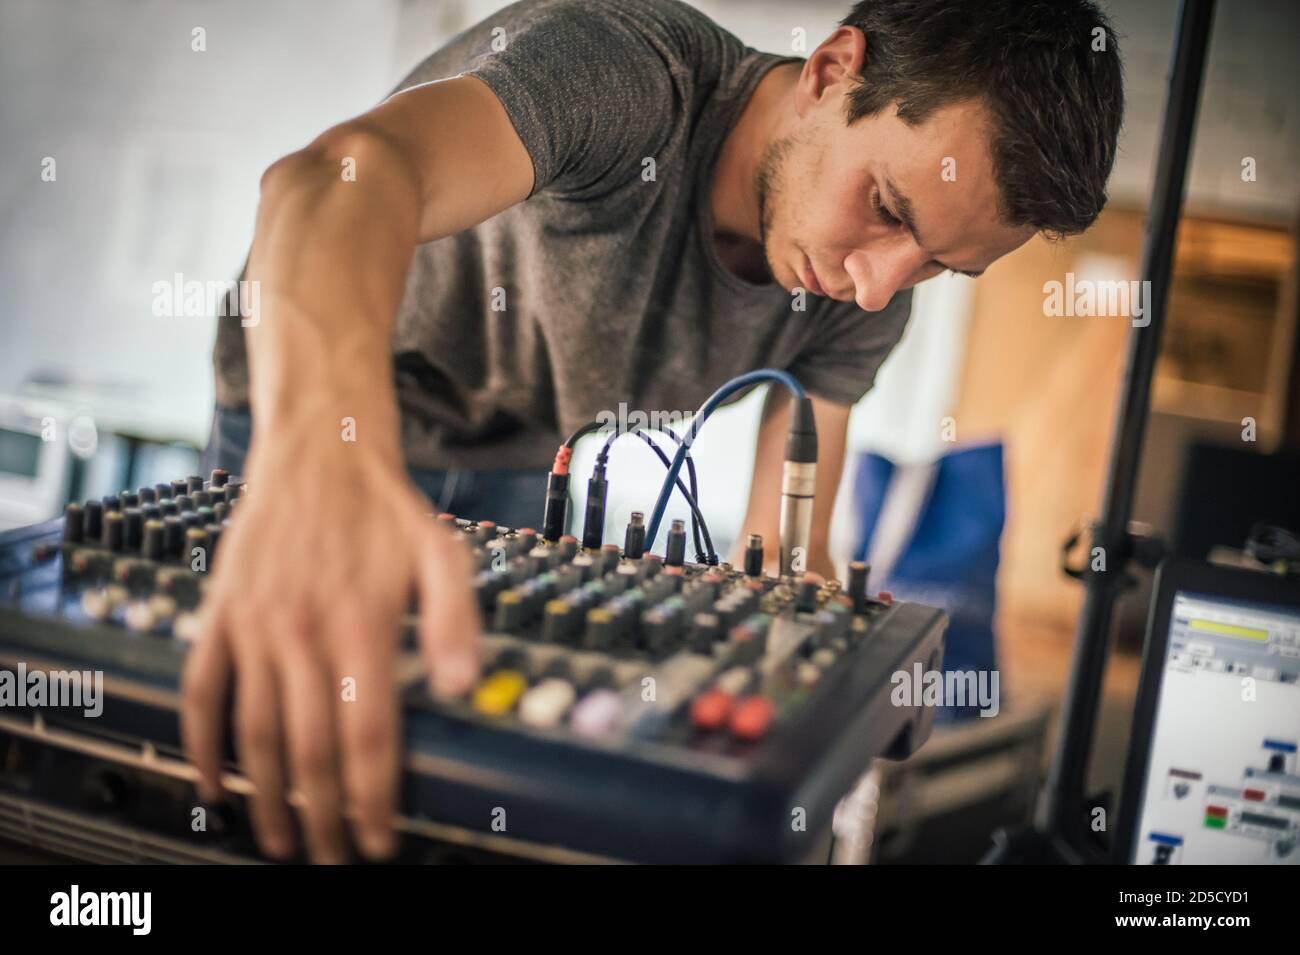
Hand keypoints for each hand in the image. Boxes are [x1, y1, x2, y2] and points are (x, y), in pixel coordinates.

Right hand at [180, 424, 480, 862]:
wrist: (319, 453)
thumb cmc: (383, 509)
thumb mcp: (443, 554)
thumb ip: (457, 620)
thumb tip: (466, 686)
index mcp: (360, 625)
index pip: (365, 737)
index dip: (370, 799)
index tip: (376, 840)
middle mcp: (303, 633)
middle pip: (309, 751)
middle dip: (321, 817)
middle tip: (332, 857)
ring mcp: (254, 627)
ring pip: (255, 733)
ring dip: (268, 797)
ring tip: (282, 840)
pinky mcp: (221, 617)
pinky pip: (202, 693)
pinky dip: (203, 745)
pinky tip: (216, 785)